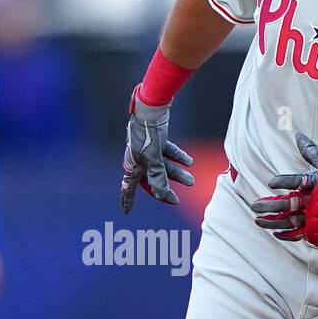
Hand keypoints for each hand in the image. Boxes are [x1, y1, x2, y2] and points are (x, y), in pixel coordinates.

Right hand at [120, 90, 194, 212]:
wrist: (151, 107)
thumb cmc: (148, 133)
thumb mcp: (153, 158)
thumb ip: (158, 177)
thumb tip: (161, 194)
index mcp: (132, 164)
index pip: (129, 186)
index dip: (127, 199)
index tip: (126, 211)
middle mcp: (139, 158)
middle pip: (151, 178)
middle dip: (165, 189)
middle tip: (176, 200)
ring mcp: (148, 148)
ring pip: (163, 166)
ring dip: (176, 174)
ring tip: (191, 181)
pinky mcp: (157, 139)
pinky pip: (168, 152)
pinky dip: (178, 157)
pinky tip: (189, 162)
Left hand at [250, 133, 317, 249]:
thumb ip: (310, 151)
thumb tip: (297, 136)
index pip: (298, 181)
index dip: (284, 181)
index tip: (271, 182)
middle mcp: (316, 199)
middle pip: (289, 204)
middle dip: (270, 206)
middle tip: (255, 206)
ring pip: (291, 221)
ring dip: (273, 221)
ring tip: (259, 220)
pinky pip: (301, 233)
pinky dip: (288, 234)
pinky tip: (276, 232)